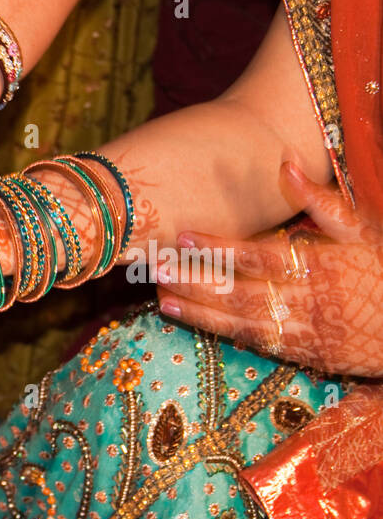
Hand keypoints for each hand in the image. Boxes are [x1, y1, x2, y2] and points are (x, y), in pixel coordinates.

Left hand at [156, 162, 382, 377]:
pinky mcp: (304, 353)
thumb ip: (323, 201)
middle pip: (241, 294)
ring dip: (199, 313)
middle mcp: (308, 301)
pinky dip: (224, 332)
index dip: (220, 248)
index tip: (184, 236)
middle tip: (157, 271)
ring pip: (241, 323)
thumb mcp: (366, 228)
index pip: (260, 257)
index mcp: (322, 266)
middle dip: (196, 283)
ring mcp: (305, 332)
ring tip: (162, 300)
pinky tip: (194, 321)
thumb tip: (286, 165)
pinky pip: (257, 343)